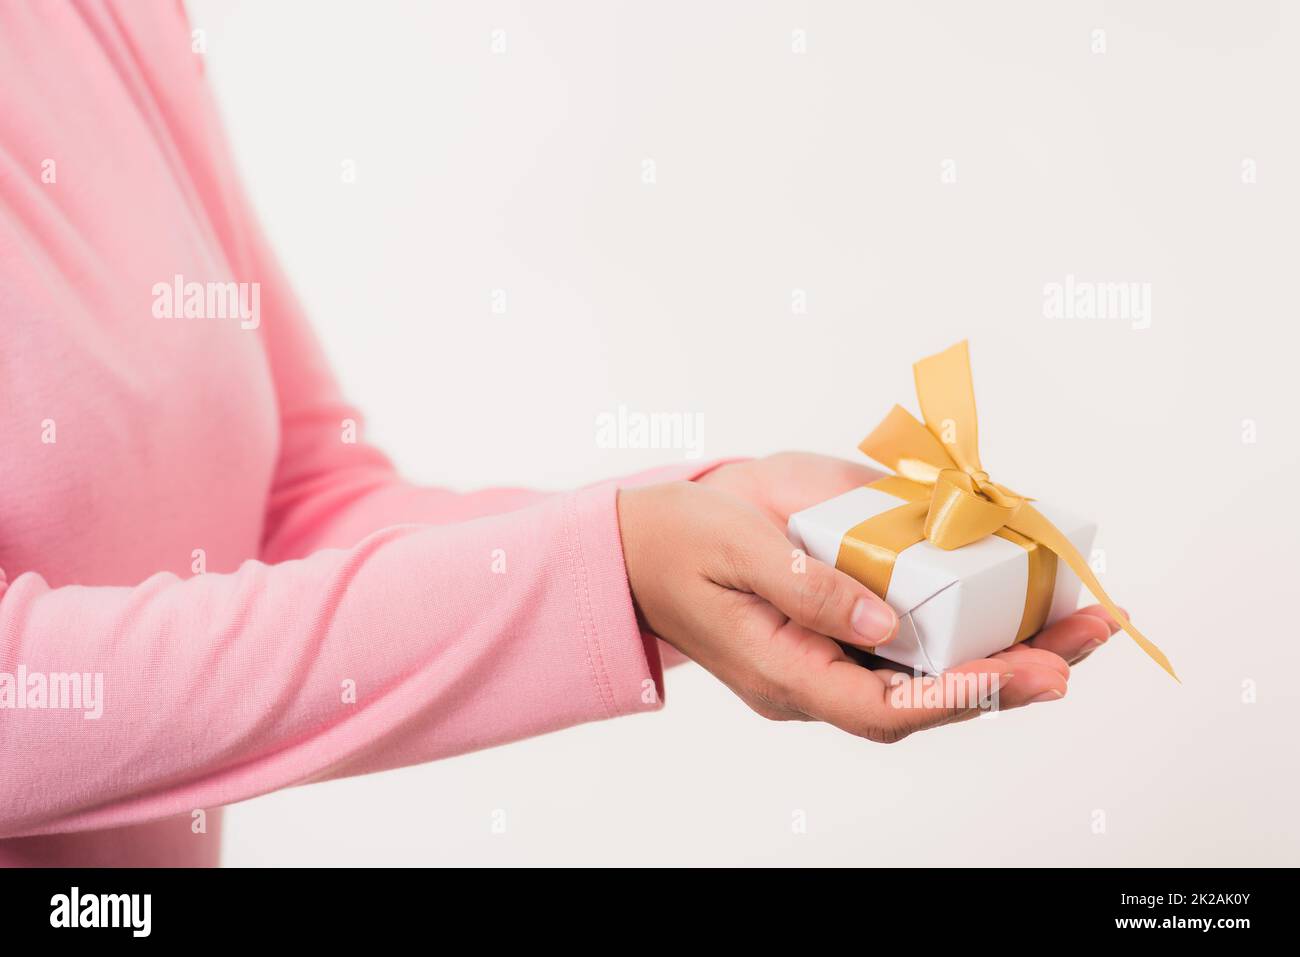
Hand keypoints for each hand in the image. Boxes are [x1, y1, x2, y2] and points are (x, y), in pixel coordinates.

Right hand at [617, 453, 1119, 742]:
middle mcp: (811, 681)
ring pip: (929, 678)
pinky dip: (969, 632)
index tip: (1033, 671)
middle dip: (1014, 674)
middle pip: (926, 700)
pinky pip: (911, 649)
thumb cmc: (678, 541)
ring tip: (1079, 619)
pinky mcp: (835, 638)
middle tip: (1089, 637)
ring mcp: (824, 663)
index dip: (962, 695)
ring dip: (1006, 654)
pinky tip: (1015, 606)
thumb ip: (808, 586)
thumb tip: (885, 621)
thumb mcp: (736, 548)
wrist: (636, 549)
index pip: (883, 706)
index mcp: (781, 673)